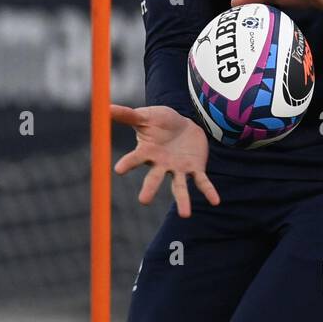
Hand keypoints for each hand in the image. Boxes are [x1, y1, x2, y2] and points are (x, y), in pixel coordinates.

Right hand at [111, 104, 220, 218]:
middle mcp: (161, 165)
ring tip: (185, 214)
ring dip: (182, 200)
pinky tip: (216, 201)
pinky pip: (202, 182)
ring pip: (179, 187)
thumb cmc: (160, 121)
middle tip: (143, 201)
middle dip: (150, 189)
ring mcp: (179, 169)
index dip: (128, 163)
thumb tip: (106, 107)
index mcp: (147, 152)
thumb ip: (129, 115)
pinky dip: (209, 191)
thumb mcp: (146, 116)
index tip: (118, 169)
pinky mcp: (195, 169)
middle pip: (154, 179)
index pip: (135, 159)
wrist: (184, 124)